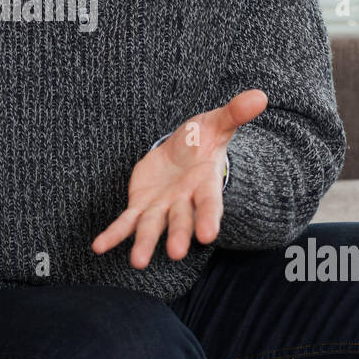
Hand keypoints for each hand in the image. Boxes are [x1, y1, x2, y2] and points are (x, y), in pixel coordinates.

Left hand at [92, 90, 267, 267]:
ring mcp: (161, 207)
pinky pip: (126, 223)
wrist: (181, 150)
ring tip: (137, 263)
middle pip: (182, 221)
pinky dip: (113, 235)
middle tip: (176, 253)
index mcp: (205, 185)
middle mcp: (184, 202)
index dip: (208, 218)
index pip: (210, 204)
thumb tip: (260, 96)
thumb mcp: (215, 123)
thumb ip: (234, 113)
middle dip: (180, 236)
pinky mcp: (141, 206)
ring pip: (153, 228)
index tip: (209, 235)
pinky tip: (98, 247)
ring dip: (145, 244)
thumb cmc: (201, 138)